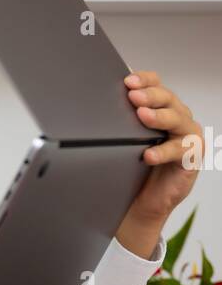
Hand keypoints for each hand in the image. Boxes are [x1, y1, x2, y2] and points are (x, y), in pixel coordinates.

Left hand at [116, 71, 202, 256]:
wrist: (141, 203)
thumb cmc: (133, 169)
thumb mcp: (122, 141)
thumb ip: (117, 121)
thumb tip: (92, 103)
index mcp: (162, 108)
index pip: (156, 85)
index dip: (145, 80)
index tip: (128, 81)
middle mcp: (178, 118)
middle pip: (168, 98)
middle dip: (150, 95)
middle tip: (133, 96)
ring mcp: (187, 137)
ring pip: (177, 119)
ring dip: (159, 117)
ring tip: (143, 116)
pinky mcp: (191, 158)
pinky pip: (180, 150)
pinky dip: (164, 151)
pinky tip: (148, 154)